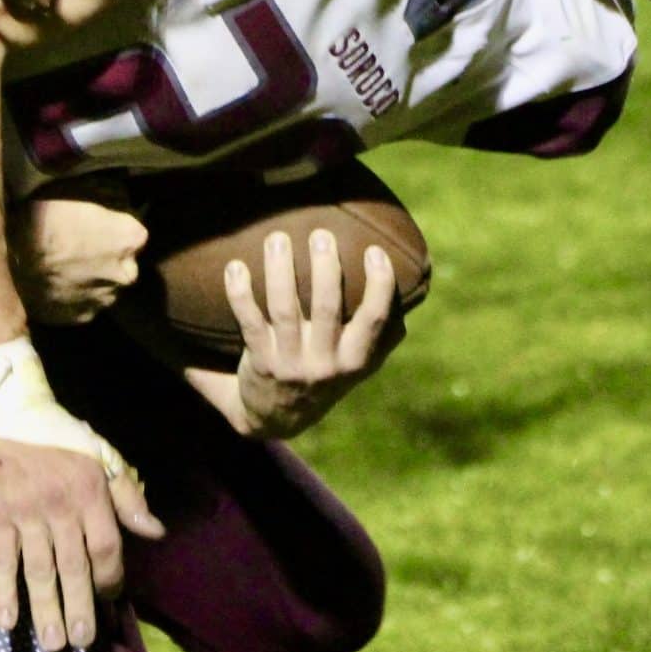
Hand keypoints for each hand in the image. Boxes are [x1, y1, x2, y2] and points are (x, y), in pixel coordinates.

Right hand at [0, 437, 162, 651]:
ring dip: (46, 609)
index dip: (110, 578)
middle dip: (80, 607)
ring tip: (54, 643)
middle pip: (74, 566)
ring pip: (39, 569)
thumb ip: (127, 494)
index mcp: (89, 490)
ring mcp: (26, 511)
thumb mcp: (102, 454)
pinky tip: (7, 619)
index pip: (105, 546)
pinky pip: (2, 558)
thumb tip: (155, 531)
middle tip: (84, 642)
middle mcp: (59, 505)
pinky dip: (3, 589)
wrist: (5, 408)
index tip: (111, 601)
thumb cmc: (58, 434)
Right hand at [7, 186, 147, 324]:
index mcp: (131, 237)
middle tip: (75, 242)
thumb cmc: (43, 214)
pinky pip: (82, 303)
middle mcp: (127, 273)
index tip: (94, 219)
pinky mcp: (80, 318)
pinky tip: (53, 281)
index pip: (133, 227)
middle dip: (105, 253)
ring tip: (60, 264)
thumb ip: (109, 192)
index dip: (113, 223)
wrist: (7, 258)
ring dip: (89, 275)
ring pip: (102, 284)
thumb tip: (121, 196)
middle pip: (122, 260)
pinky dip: (72, 294)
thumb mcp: (78, 185)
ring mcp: (103, 299)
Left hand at [225, 229, 399, 439]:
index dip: (378, 285)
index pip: (373, 320)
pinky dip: (240, 293)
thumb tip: (414, 289)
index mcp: (354, 360)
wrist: (277, 416)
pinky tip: (236, 266)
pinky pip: (248, 321)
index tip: (374, 250)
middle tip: (321, 235)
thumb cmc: (324, 373)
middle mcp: (324, 363)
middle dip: (325, 269)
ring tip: (278, 238)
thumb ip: (382, 334)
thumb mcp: (358, 365)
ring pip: (284, 309)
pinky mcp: (258, 361)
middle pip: (326, 309)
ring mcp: (289, 363)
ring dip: (280, 271)